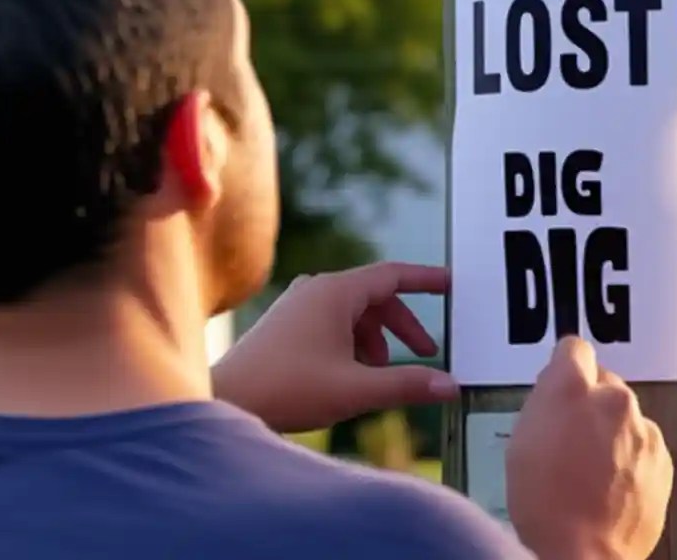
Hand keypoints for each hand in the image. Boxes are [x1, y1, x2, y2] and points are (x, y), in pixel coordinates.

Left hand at [211, 262, 459, 432]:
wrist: (226, 401)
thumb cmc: (286, 389)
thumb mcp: (357, 389)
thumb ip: (408, 385)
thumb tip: (450, 386)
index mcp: (335, 292)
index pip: (393, 274)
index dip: (426, 279)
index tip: (451, 283)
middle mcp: (316, 290)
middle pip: (376, 297)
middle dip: (404, 326)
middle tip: (426, 354)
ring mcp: (298, 305)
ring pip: (354, 312)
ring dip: (378, 339)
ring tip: (384, 373)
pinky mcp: (286, 324)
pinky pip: (333, 322)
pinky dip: (354, 342)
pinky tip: (354, 374)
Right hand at [505, 337, 672, 559]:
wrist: (582, 553)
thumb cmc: (544, 505)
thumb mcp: (520, 442)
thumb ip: (545, 403)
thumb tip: (557, 390)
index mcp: (569, 387)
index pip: (574, 349)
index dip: (566, 367)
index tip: (564, 379)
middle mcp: (611, 398)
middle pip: (604, 382)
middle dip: (590, 403)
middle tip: (571, 438)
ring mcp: (642, 428)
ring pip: (626, 416)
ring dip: (613, 432)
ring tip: (591, 470)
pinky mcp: (662, 456)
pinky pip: (644, 444)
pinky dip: (631, 457)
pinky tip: (611, 484)